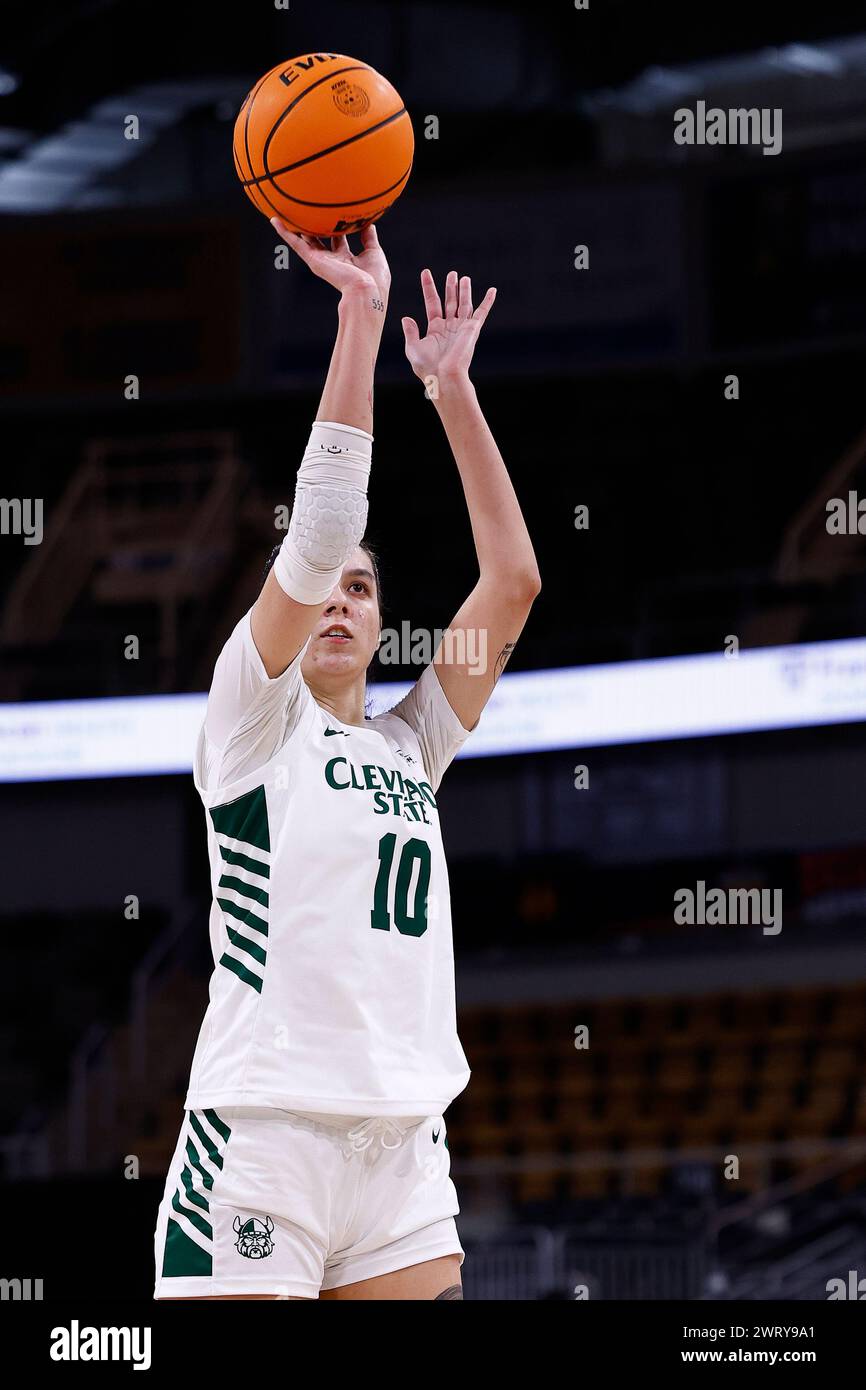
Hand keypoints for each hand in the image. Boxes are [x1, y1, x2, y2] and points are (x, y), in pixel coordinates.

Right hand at [271, 218, 390, 303]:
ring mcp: (322, 260)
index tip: (334, 215)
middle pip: (319, 239)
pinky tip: (275, 221)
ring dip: (294, 228)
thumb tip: (369, 222)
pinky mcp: (314, 260)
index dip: (336, 228)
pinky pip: (296, 244)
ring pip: (304, 240)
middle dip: (313, 227)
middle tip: (306, 211)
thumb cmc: (374, 277)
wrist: (367, 290)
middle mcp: (332, 259)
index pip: (338, 240)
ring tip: (283, 212)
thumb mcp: (374, 252)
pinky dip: (285, 232)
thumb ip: (369, 237)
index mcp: (346, 259)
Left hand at [401, 269, 495, 382]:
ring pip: (464, 304)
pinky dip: (488, 301)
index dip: (429, 287)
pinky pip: (482, 312)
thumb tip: (406, 318)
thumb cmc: (427, 367)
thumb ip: (410, 332)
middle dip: (450, 287)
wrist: (443, 376)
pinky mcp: (472, 329)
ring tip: (464, 278)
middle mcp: (449, 327)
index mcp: (435, 329)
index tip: (425, 272)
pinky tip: (492, 291)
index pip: (432, 302)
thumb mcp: (413, 348)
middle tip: (452, 274)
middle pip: (450, 301)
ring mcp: (461, 327)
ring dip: (464, 291)